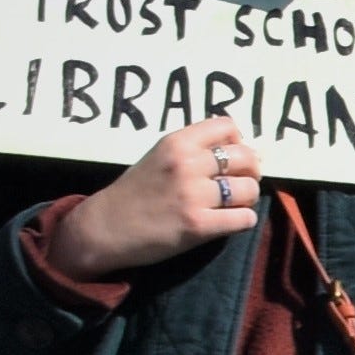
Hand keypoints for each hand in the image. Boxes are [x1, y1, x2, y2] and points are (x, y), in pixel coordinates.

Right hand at [50, 120, 268, 279]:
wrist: (103, 228)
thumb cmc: (134, 193)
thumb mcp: (159, 158)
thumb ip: (194, 152)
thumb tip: (246, 153)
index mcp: (176, 143)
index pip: (227, 126)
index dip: (238, 142)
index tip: (230, 159)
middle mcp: (187, 164)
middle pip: (247, 157)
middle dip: (250, 172)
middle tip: (237, 185)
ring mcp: (193, 195)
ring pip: (250, 189)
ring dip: (247, 199)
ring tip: (230, 206)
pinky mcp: (199, 225)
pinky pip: (245, 219)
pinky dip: (242, 221)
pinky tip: (226, 223)